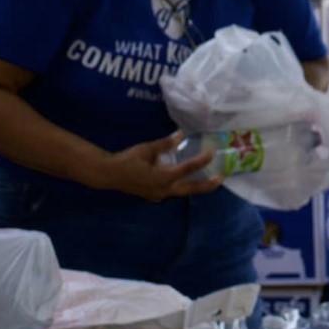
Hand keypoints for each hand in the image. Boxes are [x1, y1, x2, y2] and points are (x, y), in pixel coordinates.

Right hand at [99, 133, 220, 202]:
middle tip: (220, 179)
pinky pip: (172, 191)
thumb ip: (165, 144)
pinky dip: (181, 185)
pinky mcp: (153, 194)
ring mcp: (158, 194)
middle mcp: (163, 189)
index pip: (187, 169)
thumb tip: (181, 134)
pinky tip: (185, 179)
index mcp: (162, 178)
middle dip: (206, 185)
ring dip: (195, 186)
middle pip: (189, 188)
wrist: (107, 175)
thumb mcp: (147, 149)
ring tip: (208, 180)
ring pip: (181, 191)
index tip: (211, 153)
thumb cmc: (127, 160)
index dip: (200, 161)